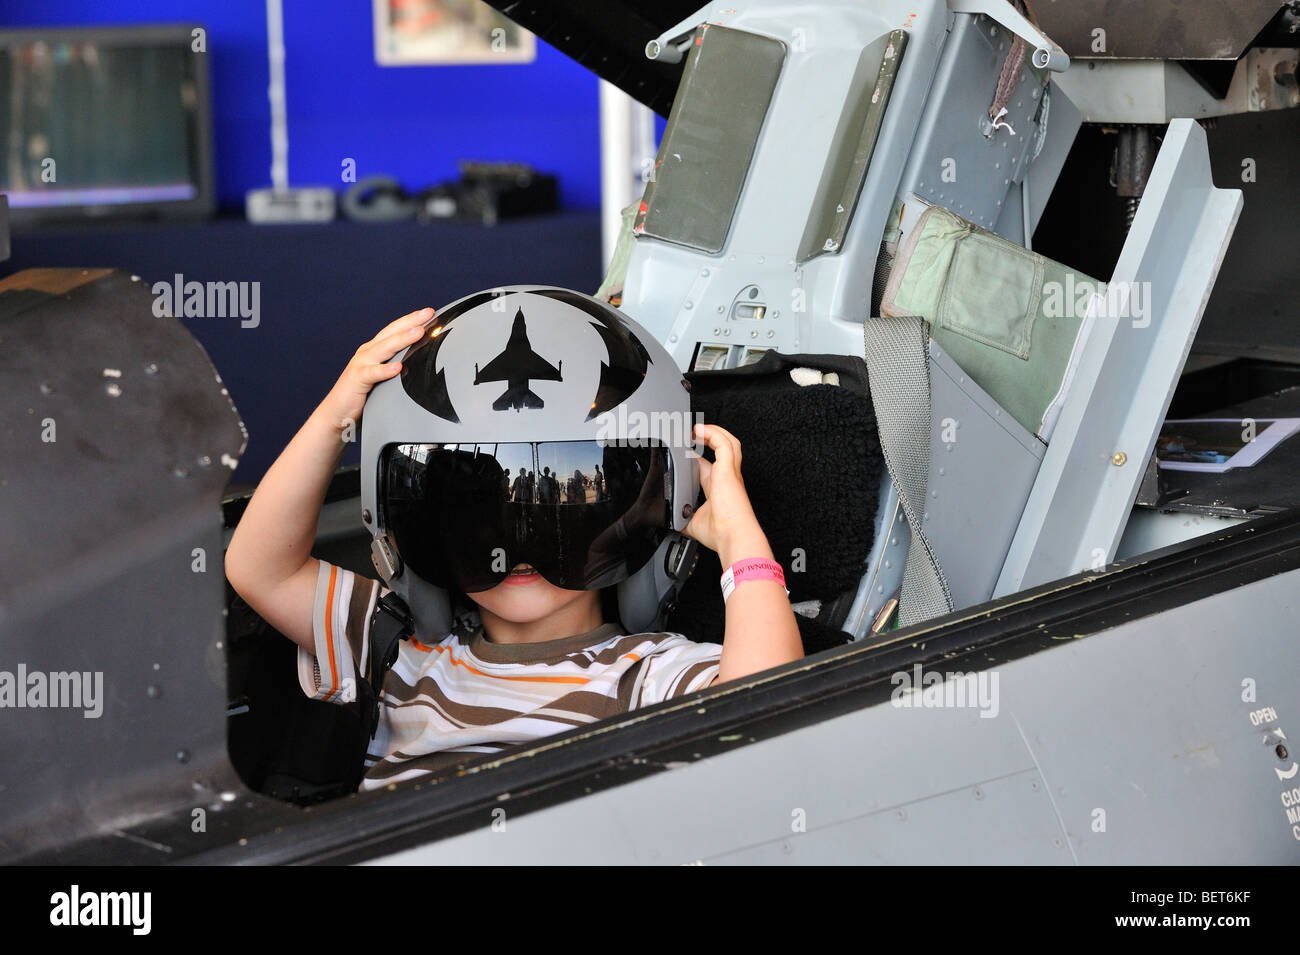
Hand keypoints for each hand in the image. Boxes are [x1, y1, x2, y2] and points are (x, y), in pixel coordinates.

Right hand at [315, 307, 433, 431]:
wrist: (336, 413)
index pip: (395, 330)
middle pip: (391, 333)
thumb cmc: (363, 396)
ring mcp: (361, 364)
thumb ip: (397, 367)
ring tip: (418, 332)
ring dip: (402, 339)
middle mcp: (367, 352)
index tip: (430, 312)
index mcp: (374, 350)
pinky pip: (372, 373)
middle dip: (411, 321)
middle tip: (428, 313)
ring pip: (384, 348)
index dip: (411, 320)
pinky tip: (398, 367)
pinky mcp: (357, 379)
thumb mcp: (384, 378)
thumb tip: (423, 365)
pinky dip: (385, 370)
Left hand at [682, 423, 766, 561]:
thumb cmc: (721, 533)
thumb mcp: (693, 523)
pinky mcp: (728, 469)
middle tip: (693, 433)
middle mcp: (726, 477)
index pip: (707, 466)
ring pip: (728, 442)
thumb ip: (682, 517)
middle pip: (721, 450)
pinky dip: (712, 433)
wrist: (732, 535)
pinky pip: (723, 443)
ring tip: (698, 428)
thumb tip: (673, 519)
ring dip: (713, 431)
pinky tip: (699, 430)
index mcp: (718, 488)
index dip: (696, 457)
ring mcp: (729, 472)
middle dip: (708, 438)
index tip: (684, 452)